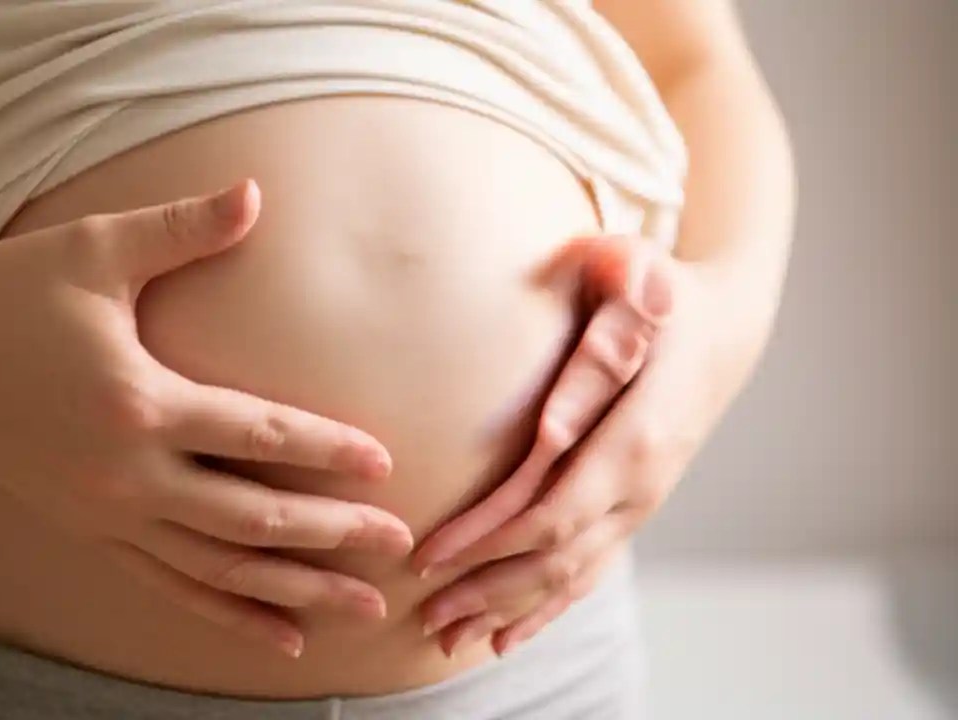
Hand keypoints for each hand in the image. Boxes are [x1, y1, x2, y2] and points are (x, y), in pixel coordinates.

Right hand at [0, 180, 412, 657]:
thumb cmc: (6, 292)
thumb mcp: (96, 250)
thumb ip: (183, 229)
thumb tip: (256, 191)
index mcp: (137, 404)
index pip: (256, 437)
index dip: (327, 451)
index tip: (386, 465)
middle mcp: (125, 475)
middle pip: (251, 520)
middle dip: (332, 535)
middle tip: (401, 545)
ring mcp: (105, 514)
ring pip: (217, 570)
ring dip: (293, 592)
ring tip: (357, 613)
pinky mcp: (88, 531)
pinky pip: (168, 585)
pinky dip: (226, 613)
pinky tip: (276, 634)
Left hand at [414, 235, 756, 656]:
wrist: (723, 328)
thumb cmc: (663, 294)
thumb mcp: (636, 286)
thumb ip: (601, 347)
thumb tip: (551, 427)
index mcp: (637, 438)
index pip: (551, 509)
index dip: (487, 541)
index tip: (430, 558)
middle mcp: (641, 485)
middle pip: (553, 557)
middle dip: (483, 590)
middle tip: (423, 615)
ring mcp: (641, 504)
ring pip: (570, 576)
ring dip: (506, 610)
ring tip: (446, 638)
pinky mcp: (633, 511)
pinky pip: (588, 572)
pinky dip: (544, 608)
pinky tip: (503, 637)